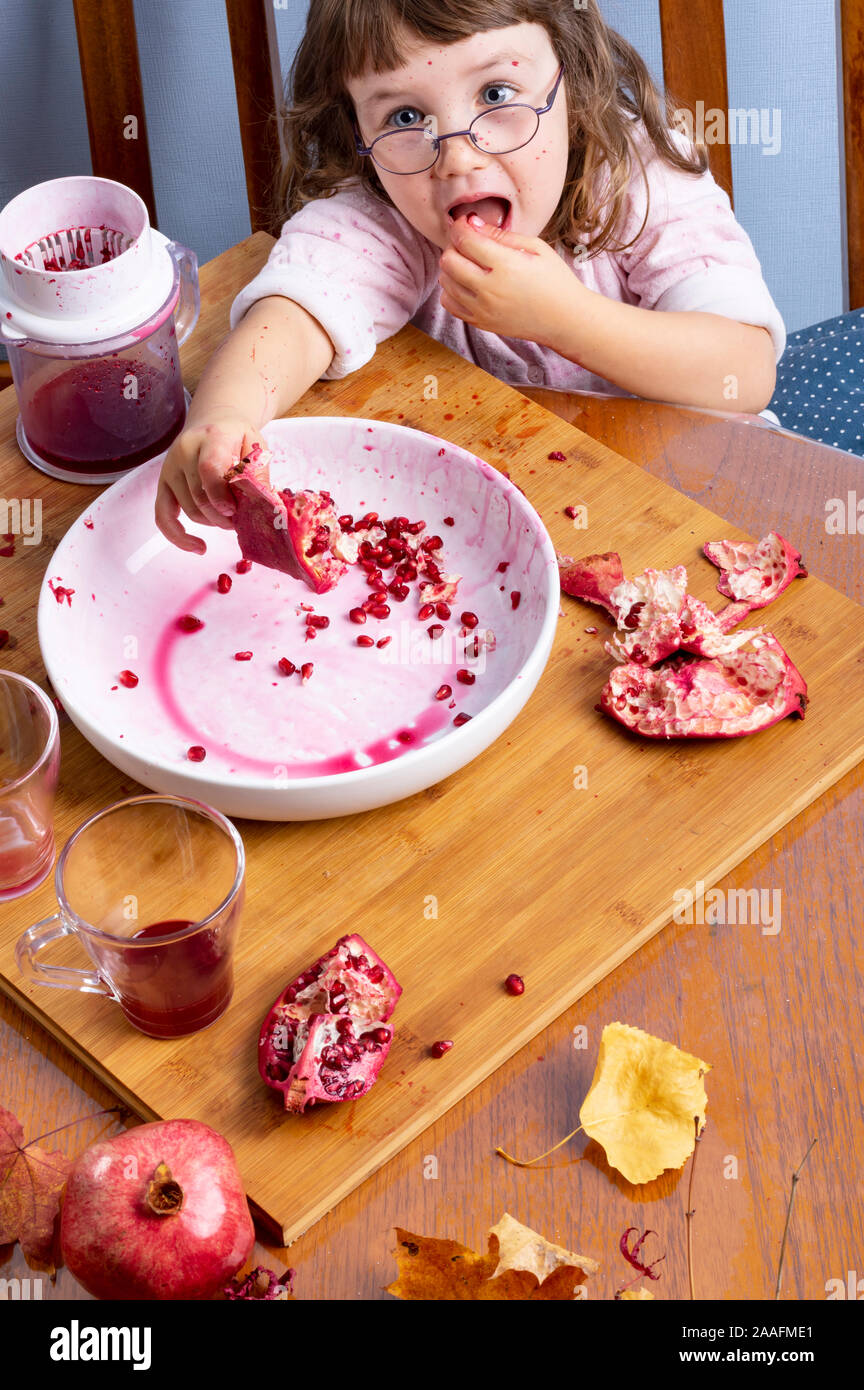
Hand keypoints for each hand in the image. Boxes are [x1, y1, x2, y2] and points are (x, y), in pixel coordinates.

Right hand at [155, 415, 268, 553]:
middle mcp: (184, 451)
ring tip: (229, 520)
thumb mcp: (256, 447)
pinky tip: (199, 547)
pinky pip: (163, 516)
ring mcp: (170, 467)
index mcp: (211, 437)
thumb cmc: (238, 438)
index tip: (234, 511)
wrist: (214, 422)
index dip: (221, 495)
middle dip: (223, 517)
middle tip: (241, 520)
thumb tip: (264, 507)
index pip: (209, 469)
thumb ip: (258, 474)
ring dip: (212, 523)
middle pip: (200, 496)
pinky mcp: (162, 483)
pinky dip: (178, 536)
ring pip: (189, 510)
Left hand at [437, 214, 583, 349]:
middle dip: (454, 245)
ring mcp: (483, 309)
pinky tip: (467, 283)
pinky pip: (449, 304)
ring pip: (445, 281)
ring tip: (469, 262)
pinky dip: (451, 290)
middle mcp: (490, 289)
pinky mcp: (481, 323)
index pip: (466, 240)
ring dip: (451, 267)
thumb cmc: (554, 280)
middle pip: (449, 260)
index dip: (460, 226)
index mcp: (506, 265)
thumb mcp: (536, 247)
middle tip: (468, 243)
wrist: (565, 319)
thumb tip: (473, 224)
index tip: (465, 223)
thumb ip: (502, 235)